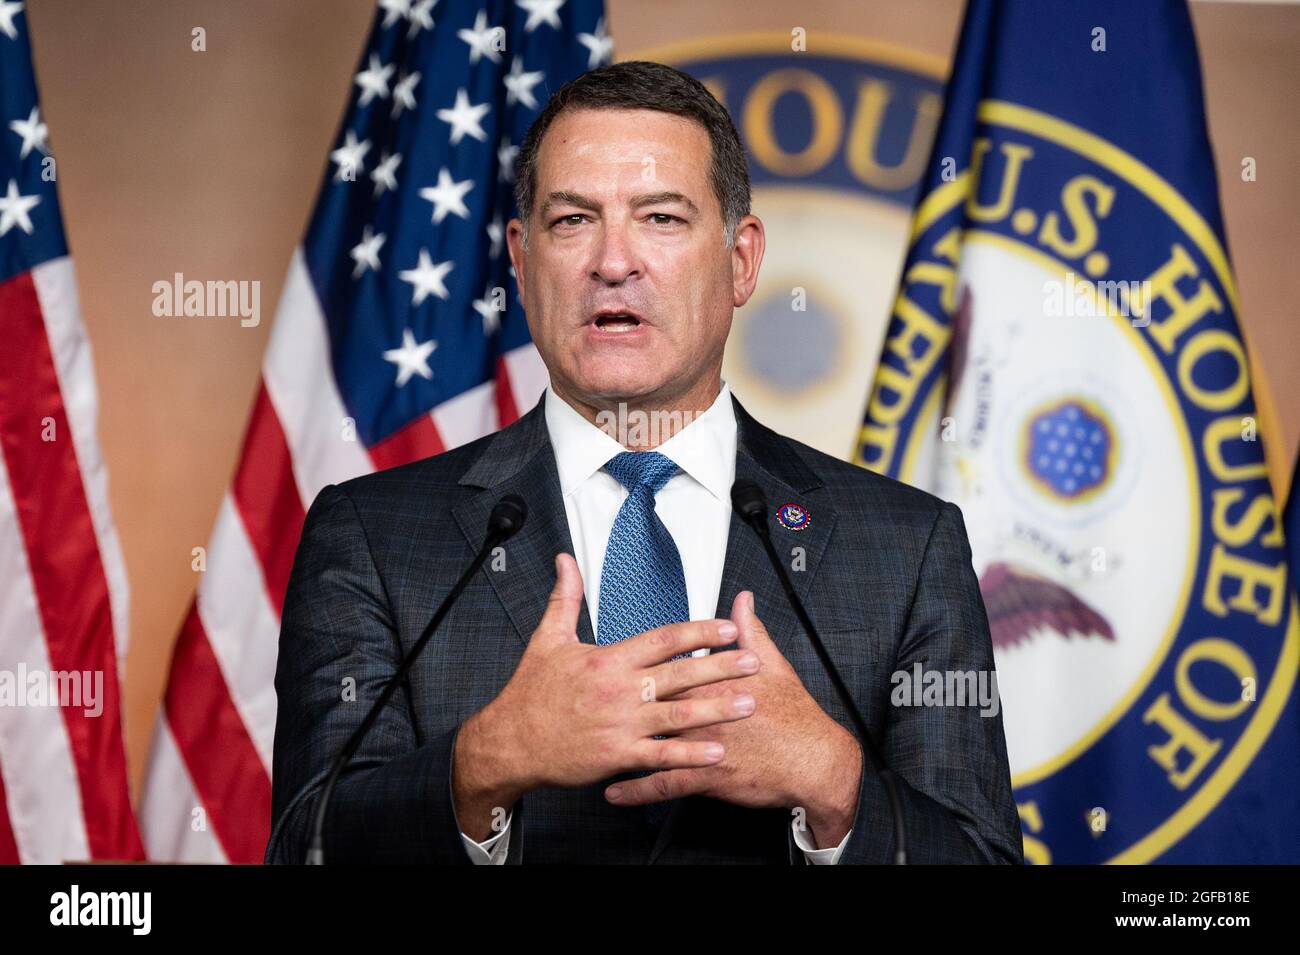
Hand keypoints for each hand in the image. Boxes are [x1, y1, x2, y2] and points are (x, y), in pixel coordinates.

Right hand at [452, 553, 762, 838]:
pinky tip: (718, 752)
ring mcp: (620, 724)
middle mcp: (618, 689)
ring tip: (749, 703)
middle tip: (753, 661)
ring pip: (678, 714)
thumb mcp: (547, 638)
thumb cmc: (530, 693)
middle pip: (680, 673)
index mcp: (608, 659)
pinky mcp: (617, 755)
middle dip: (721, 666)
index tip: (728, 627)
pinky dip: (691, 755)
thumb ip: (565, 597)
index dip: (699, 631)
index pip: (663, 638)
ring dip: (717, 709)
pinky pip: (661, 756)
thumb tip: (565, 560)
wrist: (510, 741)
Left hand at [602, 590, 863, 848]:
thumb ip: (751, 631)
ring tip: (585, 749)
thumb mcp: (774, 665)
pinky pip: (663, 784)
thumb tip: (742, 601)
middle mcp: (702, 710)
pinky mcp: (707, 776)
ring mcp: (701, 745)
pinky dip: (636, 789)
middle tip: (583, 701)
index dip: (637, 661)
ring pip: (648, 743)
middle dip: (615, 701)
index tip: (611, 659)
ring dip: (615, 748)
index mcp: (714, 680)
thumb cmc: (794, 716)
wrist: (814, 761)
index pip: (668, 664)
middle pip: (649, 700)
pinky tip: (614, 790)